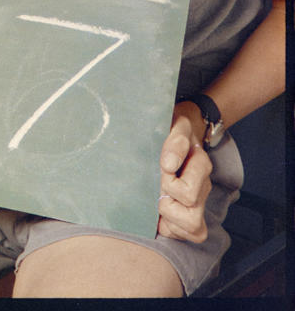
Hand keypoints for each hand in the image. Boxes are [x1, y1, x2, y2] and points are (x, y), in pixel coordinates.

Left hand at [157, 102, 212, 242]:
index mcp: (201, 166)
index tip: (162, 167)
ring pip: (192, 228)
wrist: (177, 135)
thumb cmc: (172, 131)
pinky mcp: (187, 219)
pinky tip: (158, 210)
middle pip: (192, 216)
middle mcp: (203, 188)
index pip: (188, 191)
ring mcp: (198, 205)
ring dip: (168, 215)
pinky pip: (179, 234)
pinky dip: (166, 225)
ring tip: (158, 198)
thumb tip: (169, 166)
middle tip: (157, 185)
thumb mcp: (175, 126)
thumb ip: (175, 142)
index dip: (168, 182)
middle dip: (167, 201)